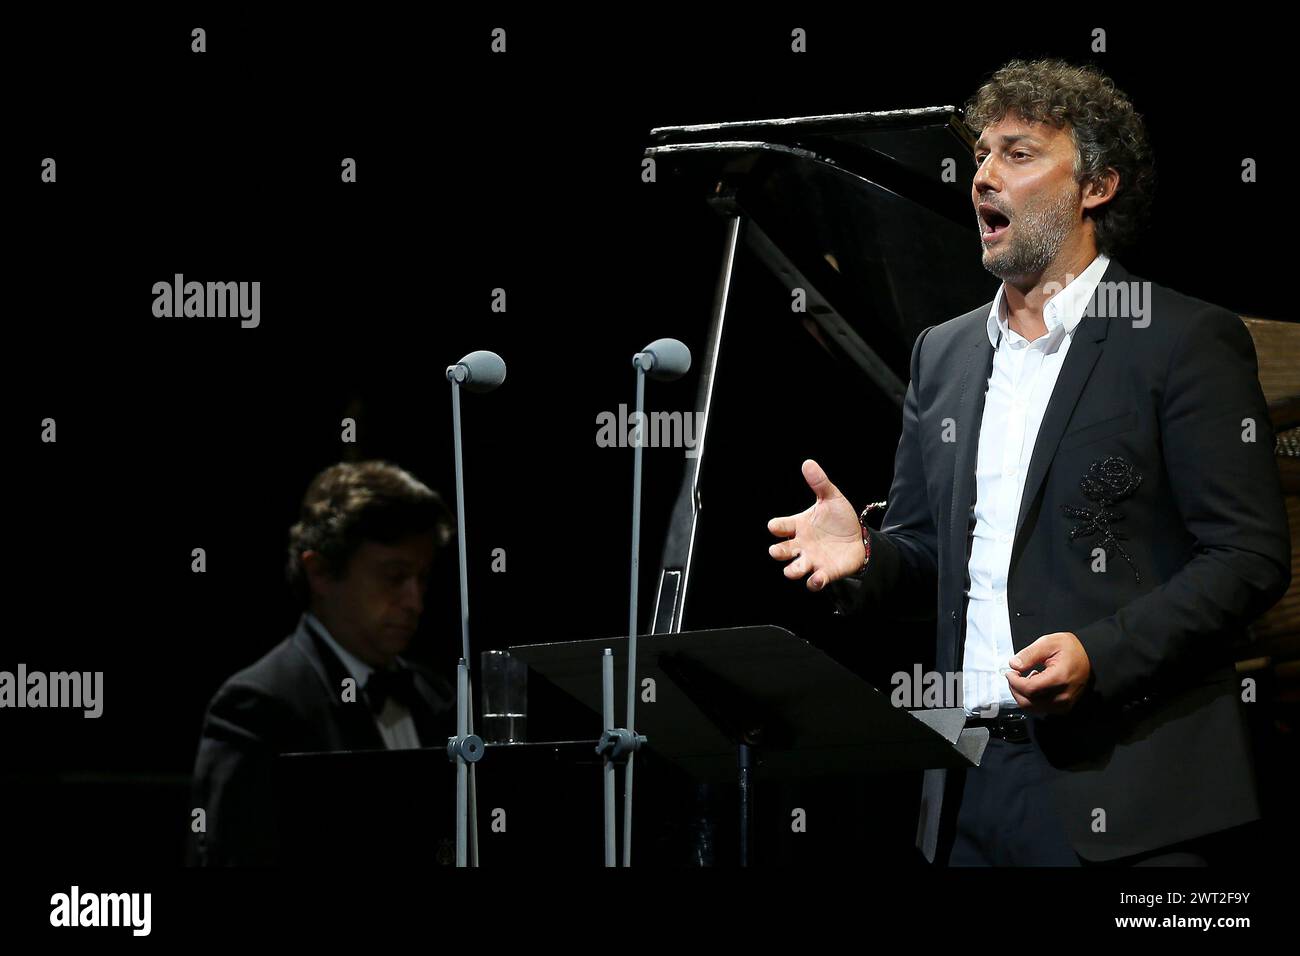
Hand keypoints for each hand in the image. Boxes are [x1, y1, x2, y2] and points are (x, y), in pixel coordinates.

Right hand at [767, 459, 864, 591]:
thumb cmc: (840, 519)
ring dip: (792, 571)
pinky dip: (814, 582)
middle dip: (777, 552)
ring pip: (794, 569)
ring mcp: (811, 560)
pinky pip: (814, 582)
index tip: (776, 526)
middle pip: (781, 551)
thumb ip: (820, 483)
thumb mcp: (831, 498)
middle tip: (776, 551)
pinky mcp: (825, 573)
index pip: (780, 526)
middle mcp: (801, 545)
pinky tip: (817, 578)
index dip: (776, 526)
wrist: (860, 538)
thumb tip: (808, 463)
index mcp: (798, 526)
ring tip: (795, 569)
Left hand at [1005, 632, 1091, 714]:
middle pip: (1027, 702)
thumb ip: (1029, 654)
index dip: (1014, 681)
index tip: (1010, 672)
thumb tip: (1014, 664)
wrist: (1091, 658)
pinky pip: (1040, 708)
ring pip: (1032, 708)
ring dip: (1023, 695)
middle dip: (1015, 689)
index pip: (1028, 689)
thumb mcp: (1049, 642)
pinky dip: (1032, 699)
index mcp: (1059, 678)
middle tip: (1014, 676)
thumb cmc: (1072, 650)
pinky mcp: (1063, 707)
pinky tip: (1036, 685)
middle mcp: (1062, 696)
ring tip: (1028, 678)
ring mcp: (1064, 704)